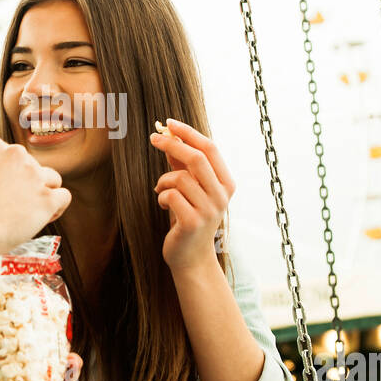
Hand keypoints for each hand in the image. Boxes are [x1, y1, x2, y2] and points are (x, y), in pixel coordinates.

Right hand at [0, 137, 70, 258]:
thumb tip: (13, 180)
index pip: (15, 156)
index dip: (13, 175)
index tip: (4, 192)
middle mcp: (16, 154)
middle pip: (34, 167)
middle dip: (28, 185)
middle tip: (12, 208)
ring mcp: (33, 175)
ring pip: (53, 180)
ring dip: (44, 194)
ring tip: (29, 214)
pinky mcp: (46, 198)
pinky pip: (64, 197)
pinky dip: (57, 208)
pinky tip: (44, 217)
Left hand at [150, 118, 235, 271]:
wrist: (191, 258)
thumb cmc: (189, 218)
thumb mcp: (190, 189)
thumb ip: (183, 164)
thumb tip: (169, 134)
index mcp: (226, 184)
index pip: (210, 148)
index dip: (189, 132)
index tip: (169, 122)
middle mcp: (221, 196)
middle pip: (197, 158)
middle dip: (172, 144)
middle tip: (154, 139)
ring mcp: (209, 210)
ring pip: (180, 177)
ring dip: (163, 180)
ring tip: (161, 189)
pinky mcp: (192, 222)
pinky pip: (170, 195)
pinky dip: (161, 196)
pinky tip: (163, 205)